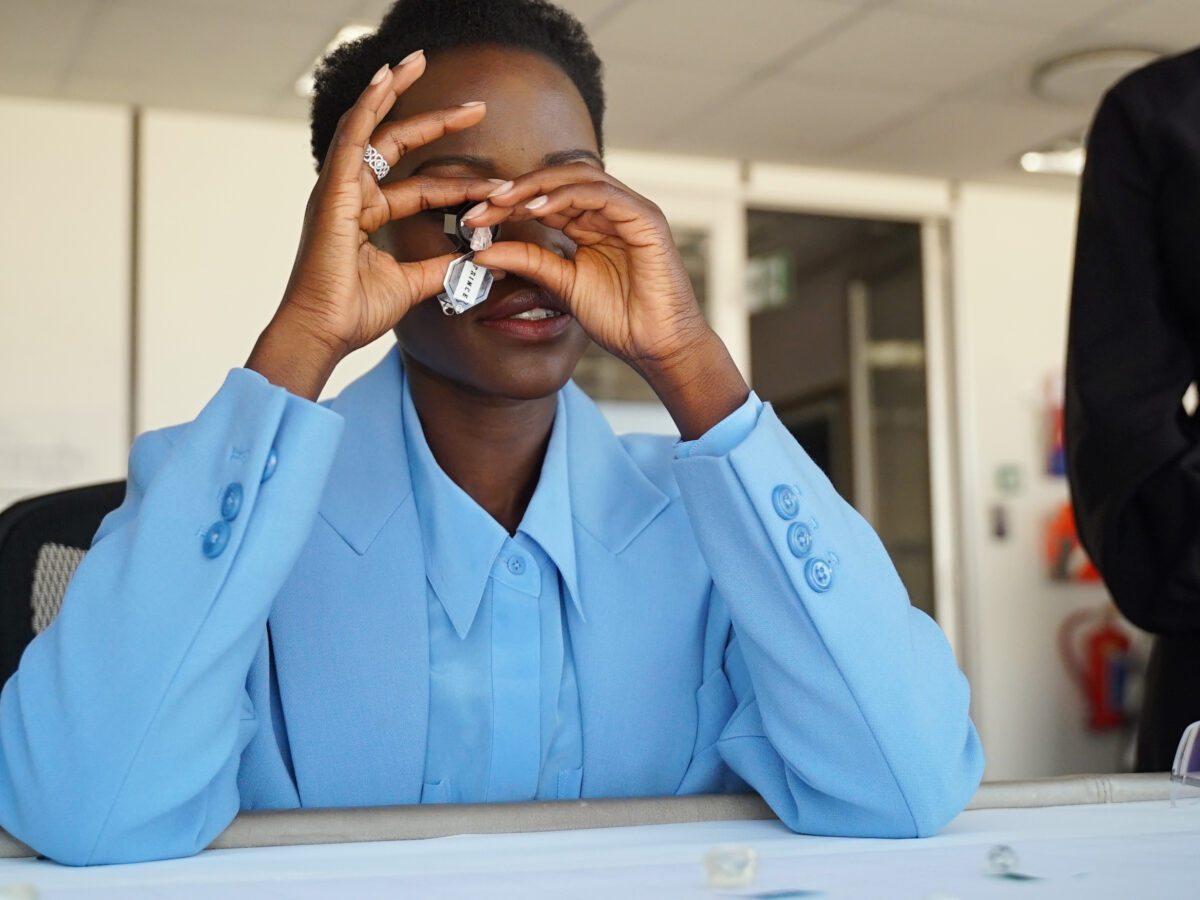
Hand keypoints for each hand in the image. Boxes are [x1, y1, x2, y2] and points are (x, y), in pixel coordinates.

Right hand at [248, 51, 495, 398]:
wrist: (324, 331)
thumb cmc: (354, 312)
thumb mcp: (412, 283)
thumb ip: (442, 266)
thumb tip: (480, 259)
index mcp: (367, 215)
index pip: (421, 187)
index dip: (460, 182)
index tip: (498, 183)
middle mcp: (352, 195)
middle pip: (397, 145)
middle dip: (437, 122)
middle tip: (476, 106)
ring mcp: (339, 189)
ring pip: (371, 127)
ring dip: (396, 92)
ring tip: (419, 60)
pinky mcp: (333, 190)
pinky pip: (352, 136)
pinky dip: (368, 104)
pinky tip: (385, 77)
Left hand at [467, 165, 748, 437]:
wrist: (657, 347)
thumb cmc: (619, 319)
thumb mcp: (561, 286)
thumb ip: (528, 261)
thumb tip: (482, 252)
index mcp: (591, 224)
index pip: (546, 198)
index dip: (508, 203)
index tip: (473, 219)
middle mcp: (611, 211)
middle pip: (559, 179)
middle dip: (517, 189)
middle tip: (481, 205)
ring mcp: (630, 211)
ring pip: (579, 178)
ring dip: (537, 186)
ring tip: (503, 202)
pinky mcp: (646, 219)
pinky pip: (603, 195)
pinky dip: (568, 196)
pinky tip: (538, 210)